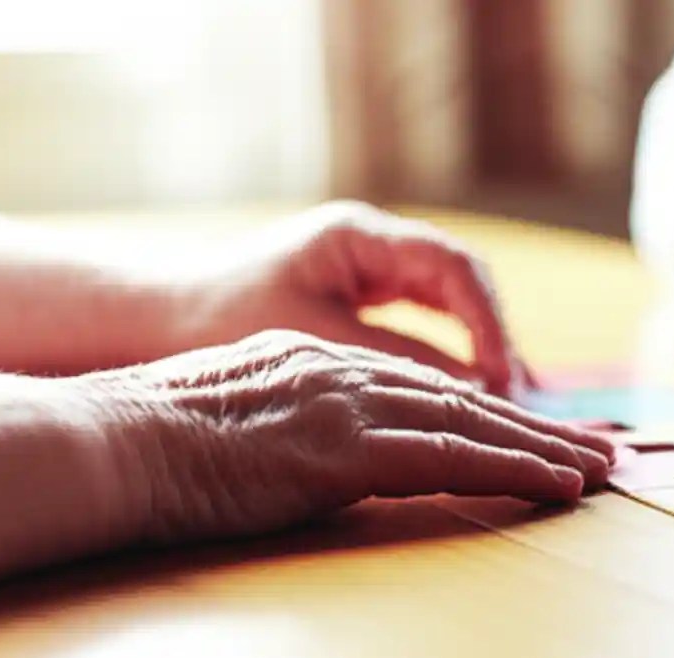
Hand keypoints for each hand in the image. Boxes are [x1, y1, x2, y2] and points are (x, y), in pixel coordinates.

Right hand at [77, 330, 612, 542]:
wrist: (111, 443)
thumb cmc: (154, 442)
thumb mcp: (236, 414)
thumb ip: (294, 419)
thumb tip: (317, 448)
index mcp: (320, 363)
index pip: (424, 387)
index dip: (489, 411)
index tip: (535, 431)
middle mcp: (345, 372)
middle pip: (464, 396)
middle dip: (538, 424)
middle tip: (599, 445)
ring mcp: (348, 405)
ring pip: (472, 422)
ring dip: (544, 447)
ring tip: (599, 467)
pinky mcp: (346, 446)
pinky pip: (450, 457)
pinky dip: (513, 468)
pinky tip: (557, 484)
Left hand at [172, 201, 529, 396]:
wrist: (154, 318)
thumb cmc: (219, 321)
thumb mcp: (312, 342)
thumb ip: (394, 358)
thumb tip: (474, 390)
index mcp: (358, 237)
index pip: (452, 268)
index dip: (487, 323)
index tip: (503, 378)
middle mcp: (370, 245)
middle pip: (461, 284)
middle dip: (496, 339)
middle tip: (519, 395)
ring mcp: (364, 270)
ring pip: (447, 306)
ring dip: (479, 352)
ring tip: (512, 405)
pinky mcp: (355, 301)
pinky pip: (420, 326)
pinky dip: (447, 361)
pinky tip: (468, 400)